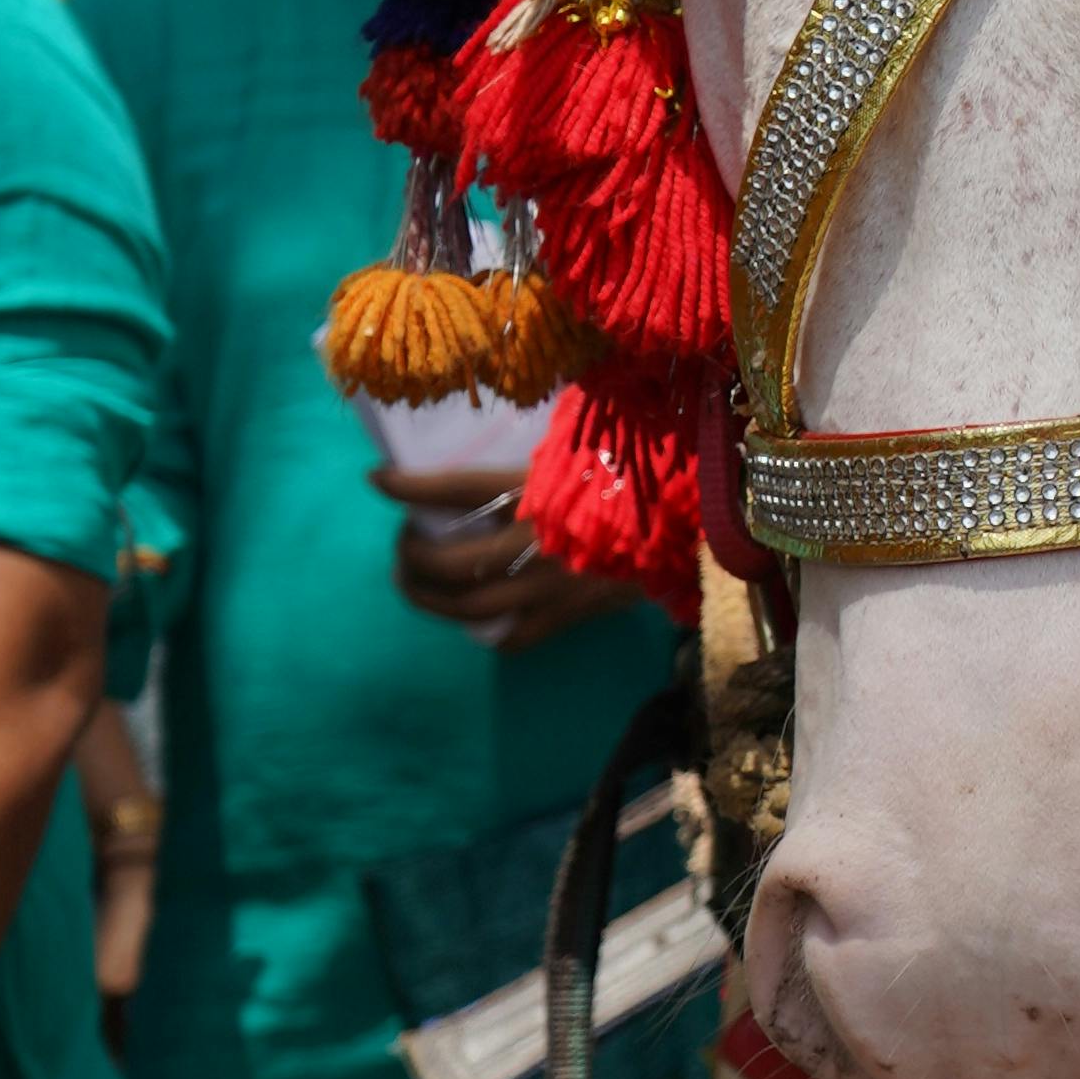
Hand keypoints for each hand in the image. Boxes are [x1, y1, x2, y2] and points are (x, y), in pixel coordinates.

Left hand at [376, 464, 641, 653]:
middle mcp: (540, 541)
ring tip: (417, 583)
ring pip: (470, 606)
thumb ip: (543, 451)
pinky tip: (473, 614)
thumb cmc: (643, 472)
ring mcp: (554, 585)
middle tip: (405, 544)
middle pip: (451, 562)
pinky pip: (513, 635)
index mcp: (545, 490)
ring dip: (431, 598)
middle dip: (413, 557)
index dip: (411, 487)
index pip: (458, 489)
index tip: (378, 481)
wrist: (700, 521)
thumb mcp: (588, 448)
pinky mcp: (572, 613)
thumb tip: (498, 443)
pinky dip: (485, 628)